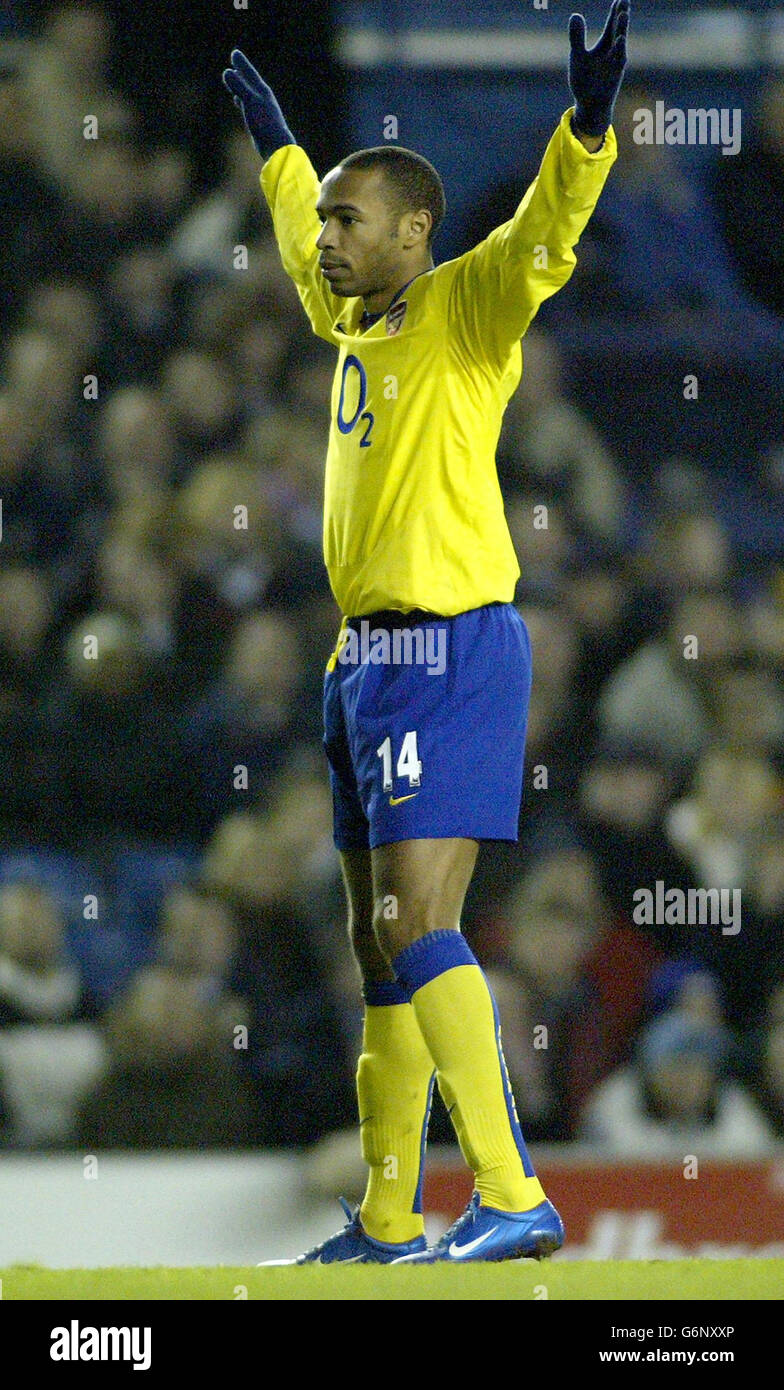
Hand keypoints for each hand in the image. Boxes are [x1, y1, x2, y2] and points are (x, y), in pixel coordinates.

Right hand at [222, 49, 295, 159]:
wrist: (276, 145)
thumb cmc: (264, 123)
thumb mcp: (250, 102)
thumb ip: (239, 87)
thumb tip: (227, 72)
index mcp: (263, 92)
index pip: (250, 73)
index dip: (242, 63)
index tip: (234, 53)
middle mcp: (263, 98)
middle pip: (250, 80)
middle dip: (242, 70)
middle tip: (235, 60)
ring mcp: (261, 109)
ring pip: (248, 91)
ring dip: (241, 84)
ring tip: (234, 77)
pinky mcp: (258, 120)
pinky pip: (247, 104)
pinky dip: (241, 99)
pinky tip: (238, 101)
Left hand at [568, 0, 629, 138]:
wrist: (589, 105)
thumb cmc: (584, 81)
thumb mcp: (577, 56)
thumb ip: (577, 36)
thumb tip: (575, 14)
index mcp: (604, 46)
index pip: (611, 24)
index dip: (614, 11)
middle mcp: (612, 52)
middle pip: (618, 29)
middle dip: (621, 14)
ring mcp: (614, 63)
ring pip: (620, 42)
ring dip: (622, 28)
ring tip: (623, 13)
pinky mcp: (614, 75)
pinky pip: (618, 60)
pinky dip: (619, 49)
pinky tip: (619, 39)